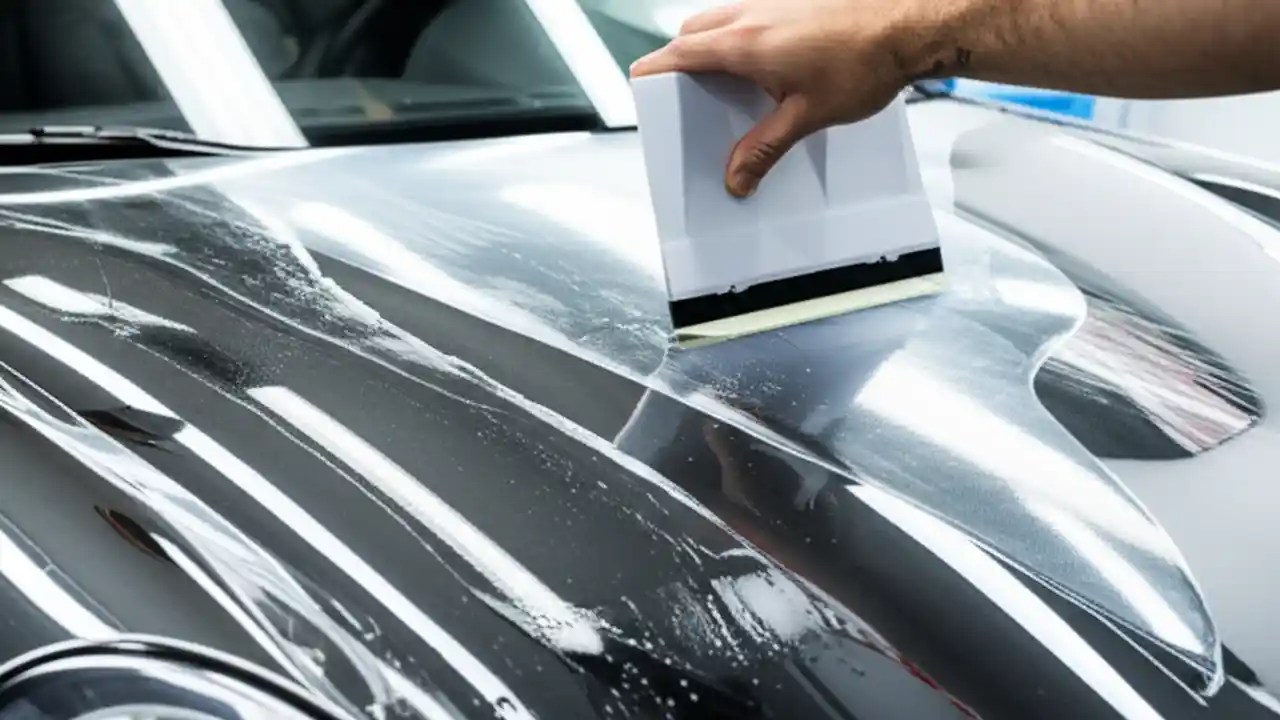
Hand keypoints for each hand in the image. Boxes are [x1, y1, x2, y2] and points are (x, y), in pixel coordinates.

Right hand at [630, 0, 915, 197]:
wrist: (909, 21)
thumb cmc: (864, 60)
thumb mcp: (808, 117)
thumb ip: (764, 148)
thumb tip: (736, 178)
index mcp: (742, 44)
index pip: (675, 55)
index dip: (653, 76)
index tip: (644, 92)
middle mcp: (749, 15)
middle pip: (691, 35)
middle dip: (682, 65)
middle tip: (691, 101)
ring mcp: (770, 2)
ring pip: (718, 21)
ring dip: (712, 48)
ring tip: (729, 87)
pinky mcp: (791, 0)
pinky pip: (748, 15)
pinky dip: (741, 38)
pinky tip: (766, 66)